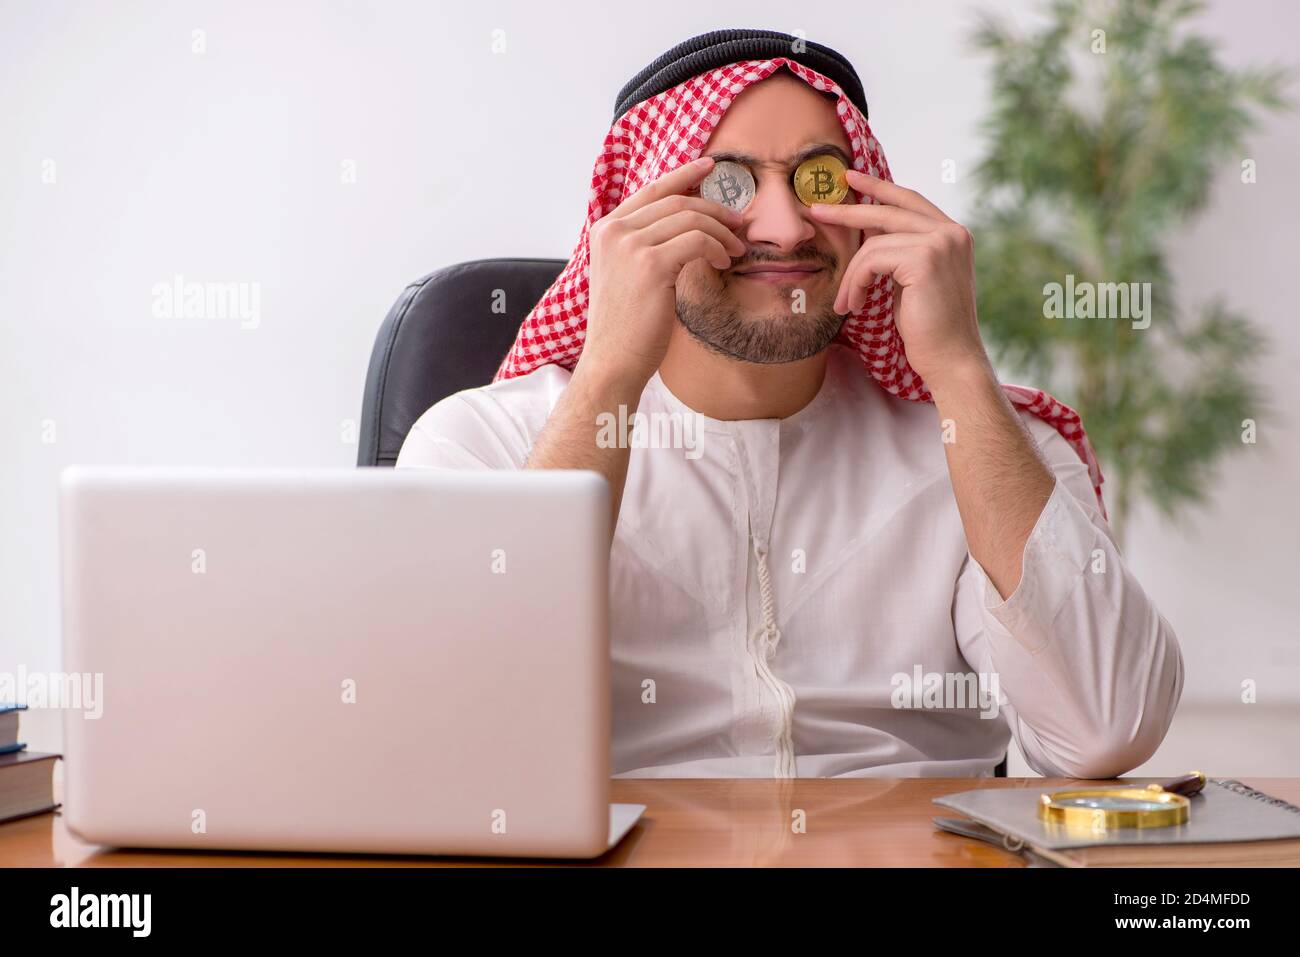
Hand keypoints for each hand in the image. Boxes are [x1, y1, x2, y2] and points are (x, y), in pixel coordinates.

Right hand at [578, 156, 746, 388]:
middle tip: (739, 222)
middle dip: (714, 208)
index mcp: (605, 230)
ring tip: (735, 249)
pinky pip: (697, 241)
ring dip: (721, 232)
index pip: (651, 190)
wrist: (612, 361)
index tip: (710, 167)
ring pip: (691, 218)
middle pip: (676, 200)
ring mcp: (630, 246)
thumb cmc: (624, 326)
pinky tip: (724, 261)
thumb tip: (684, 226)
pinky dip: (717, 247)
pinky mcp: (650, 265)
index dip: (683, 174)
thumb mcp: (625, 275)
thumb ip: (642, 246)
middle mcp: (614, 231)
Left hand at [809, 171, 989, 389]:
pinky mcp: (924, 258)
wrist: (951, 359)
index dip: (879, 188)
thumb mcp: (914, 282)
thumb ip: (901, 255)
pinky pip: (871, 260)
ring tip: (846, 302)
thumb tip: (871, 238)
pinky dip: (856, 282)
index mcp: (952, 235)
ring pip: (874, 244)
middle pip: (889, 211)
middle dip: (848, 211)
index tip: (851, 178)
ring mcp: (940, 242)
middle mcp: (951, 232)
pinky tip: (855, 305)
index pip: (910, 201)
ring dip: (851, 275)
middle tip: (816, 210)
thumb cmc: (929, 329)